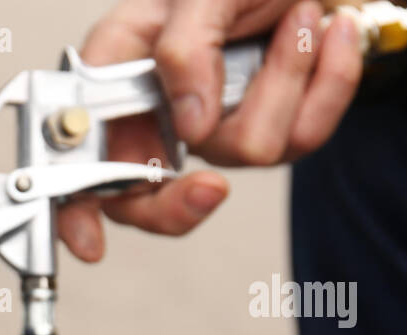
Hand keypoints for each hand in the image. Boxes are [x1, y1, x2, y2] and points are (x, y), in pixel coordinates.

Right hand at [59, 0, 363, 261]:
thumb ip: (182, 50)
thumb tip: (188, 123)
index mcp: (117, 84)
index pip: (83, 165)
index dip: (78, 210)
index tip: (89, 240)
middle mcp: (161, 117)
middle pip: (152, 202)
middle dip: (183, 202)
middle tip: (211, 189)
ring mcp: (216, 131)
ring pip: (250, 152)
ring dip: (286, 76)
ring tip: (295, 17)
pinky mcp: (273, 132)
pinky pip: (305, 137)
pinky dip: (329, 79)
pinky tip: (327, 34)